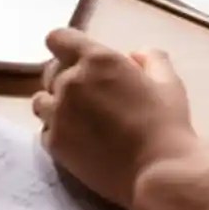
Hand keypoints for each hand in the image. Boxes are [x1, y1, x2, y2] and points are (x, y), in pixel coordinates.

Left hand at [32, 28, 200, 209]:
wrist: (155, 171)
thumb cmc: (165, 122)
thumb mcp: (168, 81)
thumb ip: (150, 58)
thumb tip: (135, 55)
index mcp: (98, 60)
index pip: (58, 38)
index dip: (65, 44)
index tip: (75, 54)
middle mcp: (71, 82)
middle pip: (50, 70)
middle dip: (65, 75)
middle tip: (89, 92)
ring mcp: (58, 114)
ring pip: (40, 100)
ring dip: (56, 103)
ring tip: (78, 116)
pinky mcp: (54, 143)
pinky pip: (44, 129)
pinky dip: (57, 130)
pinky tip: (79, 138)